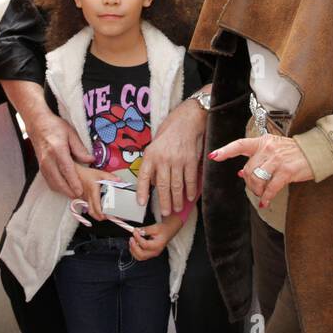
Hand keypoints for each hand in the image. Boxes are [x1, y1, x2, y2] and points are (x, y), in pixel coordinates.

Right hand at [31, 110, 94, 198]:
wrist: (37, 123)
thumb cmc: (55, 126)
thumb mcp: (71, 133)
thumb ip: (80, 148)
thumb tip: (90, 160)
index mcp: (57, 149)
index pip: (66, 169)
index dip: (73, 182)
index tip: (80, 191)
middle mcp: (48, 159)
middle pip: (58, 181)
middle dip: (69, 192)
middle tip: (80, 198)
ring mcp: (43, 164)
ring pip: (53, 183)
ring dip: (63, 191)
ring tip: (75, 196)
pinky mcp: (40, 167)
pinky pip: (49, 181)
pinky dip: (57, 187)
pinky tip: (65, 189)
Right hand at [72, 165, 122, 221]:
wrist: (76, 174)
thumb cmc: (87, 174)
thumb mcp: (100, 173)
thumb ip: (110, 177)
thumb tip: (118, 180)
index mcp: (93, 191)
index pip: (96, 205)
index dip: (101, 213)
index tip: (106, 216)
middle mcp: (88, 196)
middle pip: (92, 211)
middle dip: (99, 217)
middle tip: (106, 218)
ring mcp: (84, 198)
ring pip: (89, 210)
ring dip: (95, 214)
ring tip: (103, 215)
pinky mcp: (83, 199)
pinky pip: (87, 206)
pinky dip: (93, 209)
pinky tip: (97, 208)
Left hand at [129, 215, 182, 261]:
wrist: (167, 232)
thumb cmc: (162, 230)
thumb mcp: (155, 227)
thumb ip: (145, 230)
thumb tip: (136, 231)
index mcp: (158, 245)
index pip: (145, 245)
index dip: (138, 238)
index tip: (135, 232)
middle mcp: (155, 252)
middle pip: (141, 254)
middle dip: (134, 247)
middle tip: (131, 238)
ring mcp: (152, 254)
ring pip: (139, 257)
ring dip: (133, 250)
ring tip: (132, 241)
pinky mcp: (149, 254)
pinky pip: (140, 256)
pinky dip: (134, 251)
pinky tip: (134, 244)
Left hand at [134, 96, 205, 216]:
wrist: (188, 119)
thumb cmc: (170, 131)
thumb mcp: (155, 144)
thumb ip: (153, 162)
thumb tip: (153, 181)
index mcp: (151, 154)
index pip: (143, 176)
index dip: (142, 191)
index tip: (141, 203)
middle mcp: (163, 158)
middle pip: (162, 185)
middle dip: (164, 202)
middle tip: (165, 212)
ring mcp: (178, 160)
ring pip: (176, 185)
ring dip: (177, 200)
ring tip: (177, 209)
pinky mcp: (191, 160)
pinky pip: (190, 179)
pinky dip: (190, 190)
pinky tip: (189, 197)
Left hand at [209, 133, 313, 207]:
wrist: (315, 151)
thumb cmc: (293, 152)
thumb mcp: (273, 150)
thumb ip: (257, 159)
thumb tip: (241, 174)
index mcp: (262, 142)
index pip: (240, 145)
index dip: (225, 151)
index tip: (213, 157)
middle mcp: (268, 149)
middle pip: (248, 170)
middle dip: (249, 183)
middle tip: (256, 188)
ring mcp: (277, 159)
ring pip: (257, 179)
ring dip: (257, 190)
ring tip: (262, 194)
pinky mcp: (286, 171)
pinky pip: (270, 188)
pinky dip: (266, 197)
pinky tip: (265, 202)